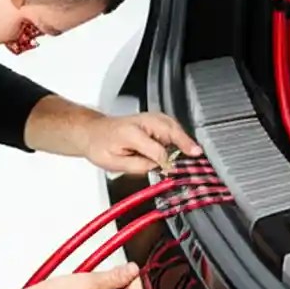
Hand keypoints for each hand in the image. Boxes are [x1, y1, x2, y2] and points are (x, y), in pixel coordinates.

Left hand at [82, 112, 203, 173]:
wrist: (93, 132)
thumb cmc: (100, 146)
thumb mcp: (114, 163)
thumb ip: (138, 166)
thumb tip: (158, 168)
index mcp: (130, 134)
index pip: (156, 149)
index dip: (166, 161)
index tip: (172, 170)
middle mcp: (141, 122)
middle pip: (168, 130)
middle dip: (183, 142)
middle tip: (197, 154)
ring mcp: (148, 118)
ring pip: (172, 124)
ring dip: (184, 137)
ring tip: (195, 151)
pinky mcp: (152, 118)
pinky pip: (171, 124)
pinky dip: (180, 133)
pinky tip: (185, 143)